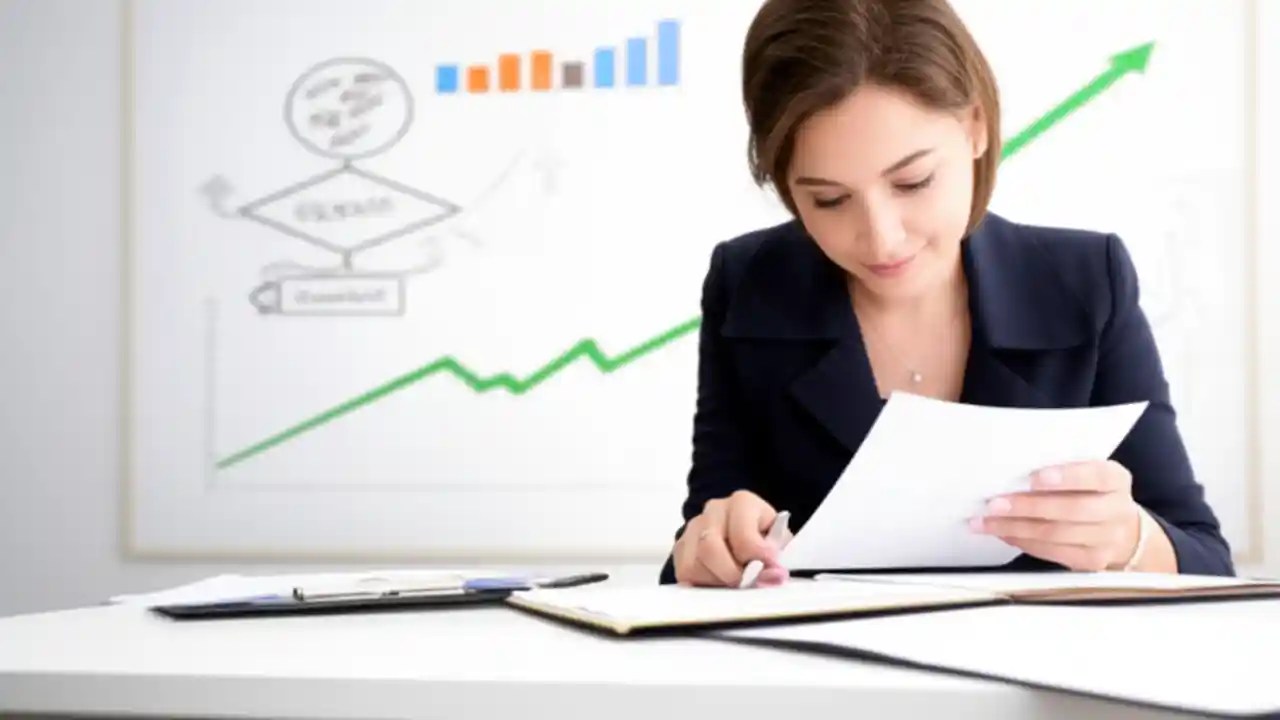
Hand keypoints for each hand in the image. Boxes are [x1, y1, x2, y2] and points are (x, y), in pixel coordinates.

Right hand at [672, 490, 790, 586]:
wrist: (746, 533)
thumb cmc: (764, 538)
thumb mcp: (779, 541)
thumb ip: (777, 556)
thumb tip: (773, 575)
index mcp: (743, 503)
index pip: (742, 534)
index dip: (756, 558)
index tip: (770, 571)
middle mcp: (714, 511)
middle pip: (709, 547)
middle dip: (730, 574)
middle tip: (746, 584)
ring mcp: (693, 528)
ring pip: (693, 565)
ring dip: (715, 581)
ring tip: (733, 583)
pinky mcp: (681, 548)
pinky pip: (684, 574)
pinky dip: (701, 584)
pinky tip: (718, 582)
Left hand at [972, 460, 1143, 571]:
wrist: (1122, 530)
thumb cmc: (1093, 493)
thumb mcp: (1088, 472)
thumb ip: (1062, 468)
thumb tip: (1014, 469)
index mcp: (1115, 479)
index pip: (1096, 476)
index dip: (1066, 477)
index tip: (1034, 478)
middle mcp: (1116, 510)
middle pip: (1071, 510)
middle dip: (1028, 506)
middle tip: (995, 503)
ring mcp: (1106, 540)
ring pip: (1056, 534)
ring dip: (1015, 527)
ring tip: (987, 521)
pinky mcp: (1091, 561)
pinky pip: (1051, 552)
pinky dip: (1023, 542)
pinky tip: (1003, 533)